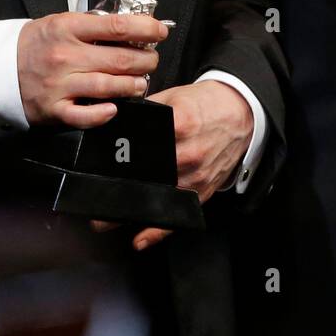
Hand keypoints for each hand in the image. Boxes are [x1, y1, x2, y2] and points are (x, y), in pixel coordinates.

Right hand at [17, 11, 166, 125]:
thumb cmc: (35, 43)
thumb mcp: (61, 22)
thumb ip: (93, 25)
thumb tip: (132, 28)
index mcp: (68, 28)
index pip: (117, 27)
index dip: (145, 29)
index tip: (160, 32)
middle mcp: (65, 55)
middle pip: (119, 59)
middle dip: (145, 61)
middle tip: (151, 60)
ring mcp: (59, 84)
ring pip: (108, 86)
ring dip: (133, 86)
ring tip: (140, 83)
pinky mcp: (53, 109)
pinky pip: (84, 115)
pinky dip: (103, 113)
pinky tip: (114, 108)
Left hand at [91, 81, 252, 248]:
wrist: (241, 112)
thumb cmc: (206, 104)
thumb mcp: (174, 96)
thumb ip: (147, 110)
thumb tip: (116, 121)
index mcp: (179, 125)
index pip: (142, 147)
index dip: (119, 160)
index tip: (96, 170)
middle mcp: (189, 153)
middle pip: (147, 176)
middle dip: (119, 188)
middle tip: (93, 199)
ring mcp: (197, 175)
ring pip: (159, 198)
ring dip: (132, 210)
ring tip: (104, 218)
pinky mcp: (205, 189)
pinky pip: (180, 213)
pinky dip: (159, 230)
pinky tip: (139, 239)